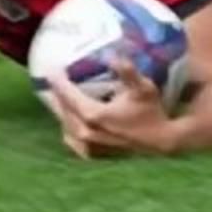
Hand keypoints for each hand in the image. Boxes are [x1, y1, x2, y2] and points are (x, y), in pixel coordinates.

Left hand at [43, 62, 174, 159]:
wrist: (160, 143)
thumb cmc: (151, 113)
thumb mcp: (143, 89)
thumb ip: (128, 72)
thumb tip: (114, 55)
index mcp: (94, 115)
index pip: (68, 95)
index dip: (58, 81)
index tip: (51, 69)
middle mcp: (85, 132)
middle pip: (62, 109)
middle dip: (56, 94)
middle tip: (53, 80)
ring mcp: (87, 146)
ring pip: (65, 124)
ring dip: (61, 110)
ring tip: (58, 97)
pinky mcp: (91, 155)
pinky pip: (71, 139)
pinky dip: (68, 127)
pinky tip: (69, 119)